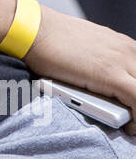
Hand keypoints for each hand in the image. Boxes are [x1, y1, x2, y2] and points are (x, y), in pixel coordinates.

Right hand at [26, 9, 135, 135]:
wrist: (33, 31)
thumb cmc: (51, 42)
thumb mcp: (86, 51)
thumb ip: (101, 65)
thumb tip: (105, 92)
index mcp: (125, 46)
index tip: (131, 107)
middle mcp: (129, 50)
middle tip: (132, 118)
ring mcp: (122, 61)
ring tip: (132, 125)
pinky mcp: (111, 75)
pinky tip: (128, 128)